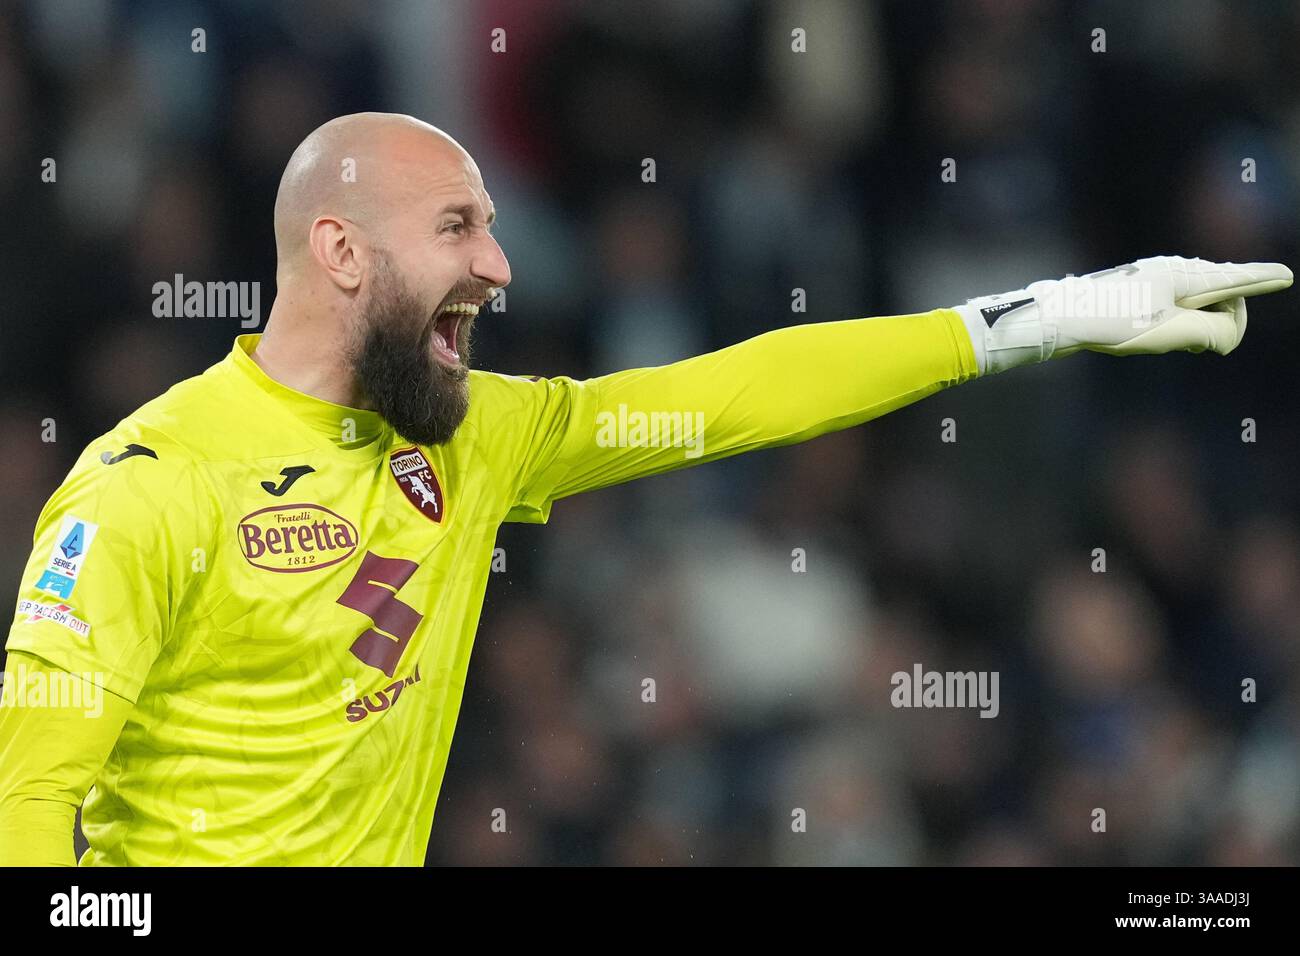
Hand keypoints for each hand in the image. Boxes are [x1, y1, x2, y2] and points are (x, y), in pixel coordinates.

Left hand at [954, 256, 1292, 373]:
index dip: (1261, 281)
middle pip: (1219, 292)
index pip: (1235, 279)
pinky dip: (1177, 320)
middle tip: (1206, 343)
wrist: (1062, 316)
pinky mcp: (1136, 289)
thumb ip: (1212, 334)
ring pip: (1194, 300)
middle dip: (1223, 316)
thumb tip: (1227, 336)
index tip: (1286, 275)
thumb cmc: (1115, 323)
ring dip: (1196, 322)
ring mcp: (1153, 277)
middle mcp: (1172, 270)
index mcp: (1185, 276)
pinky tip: (1154, 330)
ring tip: (1164, 337)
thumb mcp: (1171, 334)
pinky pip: (1172, 304)